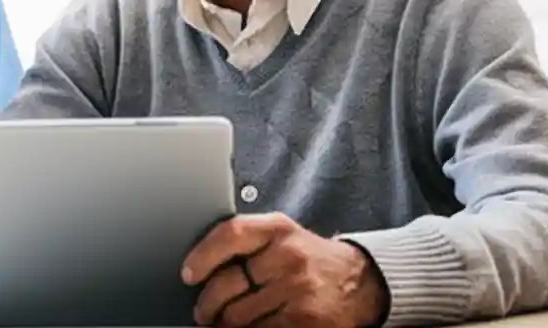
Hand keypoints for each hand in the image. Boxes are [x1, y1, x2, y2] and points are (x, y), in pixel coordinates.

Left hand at [182, 213, 387, 326]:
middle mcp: (288, 257)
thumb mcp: (282, 236)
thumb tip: (201, 263)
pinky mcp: (304, 321)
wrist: (360, 282)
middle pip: (227, 284)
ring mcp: (298, 291)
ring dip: (224, 323)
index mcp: (278, 229)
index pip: (230, 235)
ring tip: (222, 322)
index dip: (202, 256)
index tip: (188, 273)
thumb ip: (247, 242)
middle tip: (202, 311)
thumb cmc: (310, 258)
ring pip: (238, 315)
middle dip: (207, 303)